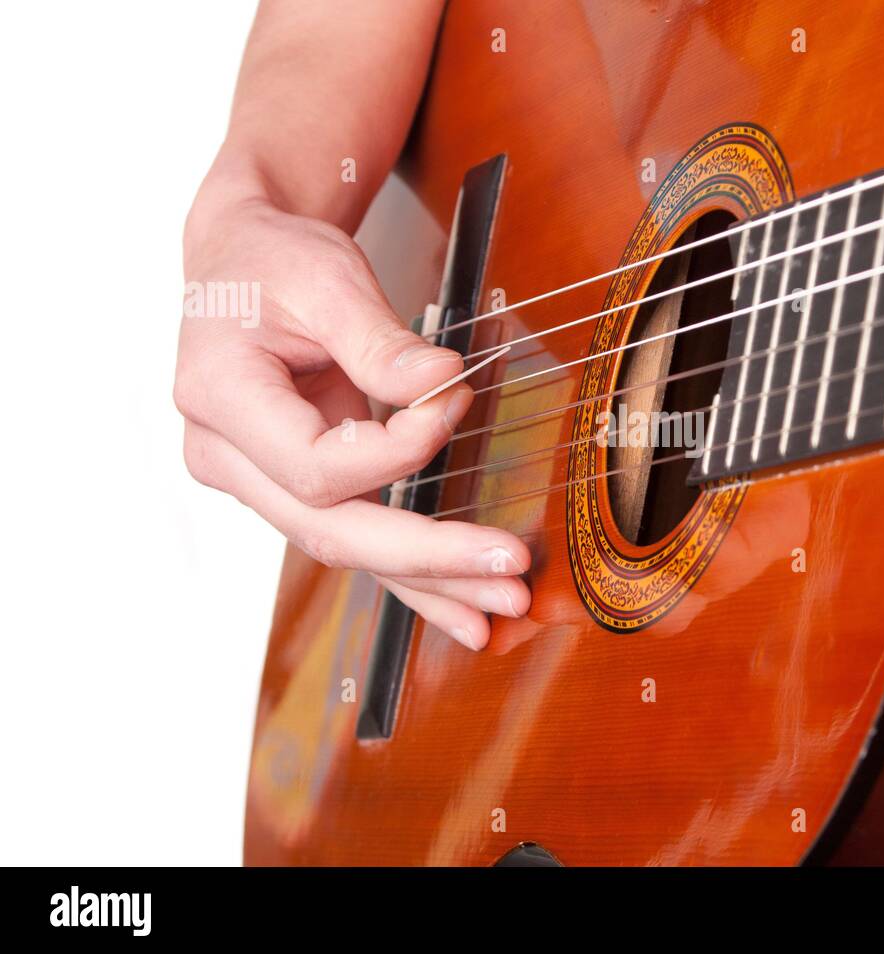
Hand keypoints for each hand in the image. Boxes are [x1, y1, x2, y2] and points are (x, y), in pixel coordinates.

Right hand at [175, 196, 530, 649]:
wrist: (241, 260)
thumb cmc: (272, 262)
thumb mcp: (325, 279)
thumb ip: (379, 341)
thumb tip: (441, 385)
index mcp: (220, 400)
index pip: (317, 465)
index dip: (397, 451)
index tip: (454, 402)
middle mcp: (228, 458)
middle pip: (332, 532)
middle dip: (428, 557)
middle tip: (508, 568)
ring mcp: (258, 482)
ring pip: (348, 549)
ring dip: (432, 581)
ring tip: (502, 604)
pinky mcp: (297, 487)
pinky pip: (357, 536)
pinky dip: (413, 573)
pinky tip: (462, 607)